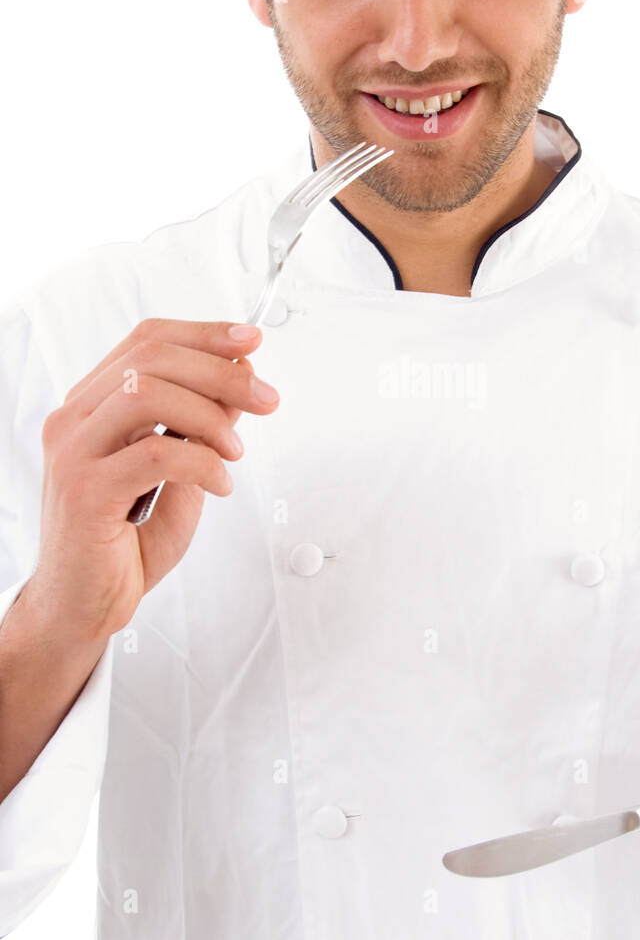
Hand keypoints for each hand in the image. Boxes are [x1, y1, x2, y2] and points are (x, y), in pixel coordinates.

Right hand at [29, 318, 279, 645]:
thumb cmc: (124, 543)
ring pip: (146, 394)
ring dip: (208, 417)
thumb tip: (241, 379)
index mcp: (93, 405)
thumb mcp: (180, 474)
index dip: (203, 334)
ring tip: (235, 452)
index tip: (250, 340)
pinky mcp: (84, 491)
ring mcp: (73, 452)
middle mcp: (75, 419)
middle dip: (219, 372)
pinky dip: (199, 464)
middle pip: (150, 359)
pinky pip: (153, 454)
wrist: (84, 605)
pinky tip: (217, 484)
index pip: (147, 341)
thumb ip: (203, 426)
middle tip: (265, 398)